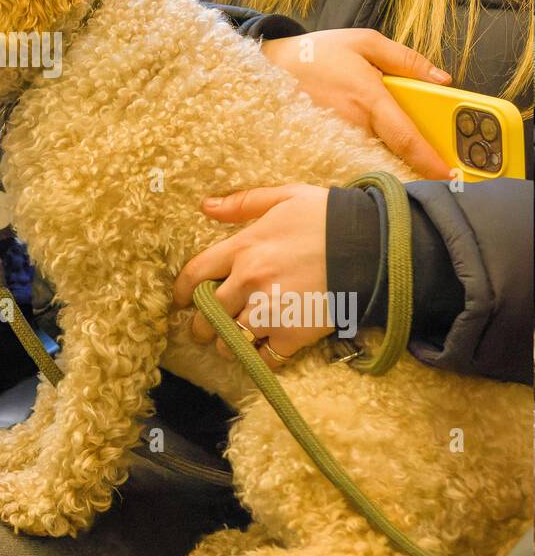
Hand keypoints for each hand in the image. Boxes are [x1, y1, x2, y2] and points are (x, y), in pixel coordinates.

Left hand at [173, 184, 333, 371]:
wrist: (373, 246)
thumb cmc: (328, 217)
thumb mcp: (285, 197)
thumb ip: (242, 203)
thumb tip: (205, 206)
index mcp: (244, 247)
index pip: (195, 274)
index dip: (182, 292)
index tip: (182, 302)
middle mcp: (250, 281)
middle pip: (209, 315)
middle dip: (204, 325)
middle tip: (208, 328)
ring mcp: (271, 310)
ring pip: (231, 340)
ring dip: (229, 343)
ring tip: (235, 341)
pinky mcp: (295, 334)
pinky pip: (264, 358)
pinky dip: (260, 358)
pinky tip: (263, 351)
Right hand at [261, 28, 452, 178]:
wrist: (269, 67)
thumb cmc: (316, 53)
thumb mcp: (364, 42)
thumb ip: (405, 59)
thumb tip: (441, 78)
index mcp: (368, 98)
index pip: (405, 138)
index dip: (429, 160)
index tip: (449, 175)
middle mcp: (353, 124)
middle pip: (395, 152)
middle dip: (418, 159)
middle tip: (439, 161)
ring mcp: (337, 138)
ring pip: (376, 154)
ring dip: (394, 157)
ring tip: (409, 153)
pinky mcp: (324, 144)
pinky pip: (355, 154)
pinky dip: (371, 154)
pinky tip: (375, 147)